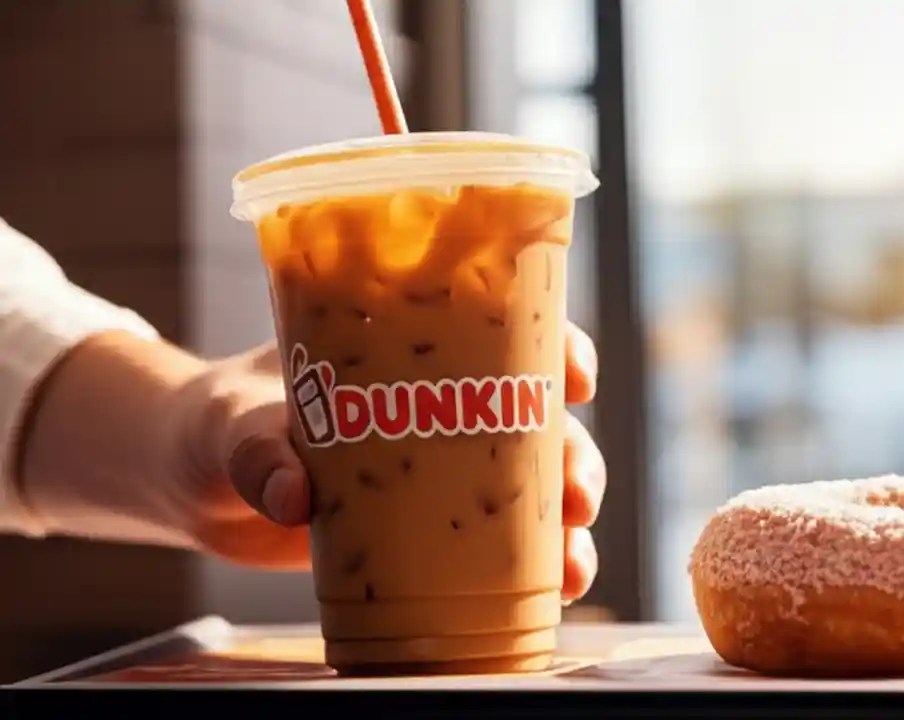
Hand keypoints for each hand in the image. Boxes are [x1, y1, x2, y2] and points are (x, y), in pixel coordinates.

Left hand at [179, 325, 604, 602]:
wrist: (196, 482)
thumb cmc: (223, 422)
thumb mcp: (235, 424)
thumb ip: (257, 451)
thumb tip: (294, 496)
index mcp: (415, 352)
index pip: (509, 335)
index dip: (558, 350)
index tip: (575, 380)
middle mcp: (445, 411)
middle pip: (540, 426)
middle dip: (576, 460)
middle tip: (579, 498)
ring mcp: (442, 476)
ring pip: (533, 495)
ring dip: (567, 530)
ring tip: (572, 570)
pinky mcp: (429, 536)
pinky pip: (498, 552)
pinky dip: (532, 575)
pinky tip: (551, 599)